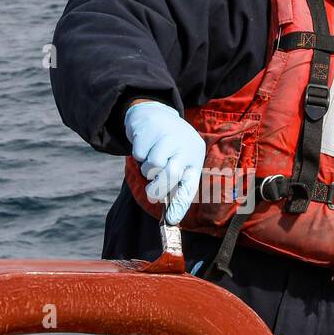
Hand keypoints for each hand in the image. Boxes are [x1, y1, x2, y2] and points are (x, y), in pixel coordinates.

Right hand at [124, 100, 204, 223]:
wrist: (155, 114)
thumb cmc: (168, 146)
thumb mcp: (179, 160)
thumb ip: (175, 183)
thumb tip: (170, 215)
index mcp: (195, 156)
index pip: (190, 184)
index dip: (180, 204)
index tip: (170, 220)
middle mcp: (185, 145)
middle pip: (170, 175)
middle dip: (158, 188)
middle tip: (151, 194)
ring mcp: (168, 135)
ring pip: (153, 165)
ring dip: (147, 169)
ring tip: (151, 160)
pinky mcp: (150, 130)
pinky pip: (140, 154)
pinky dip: (138, 155)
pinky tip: (145, 146)